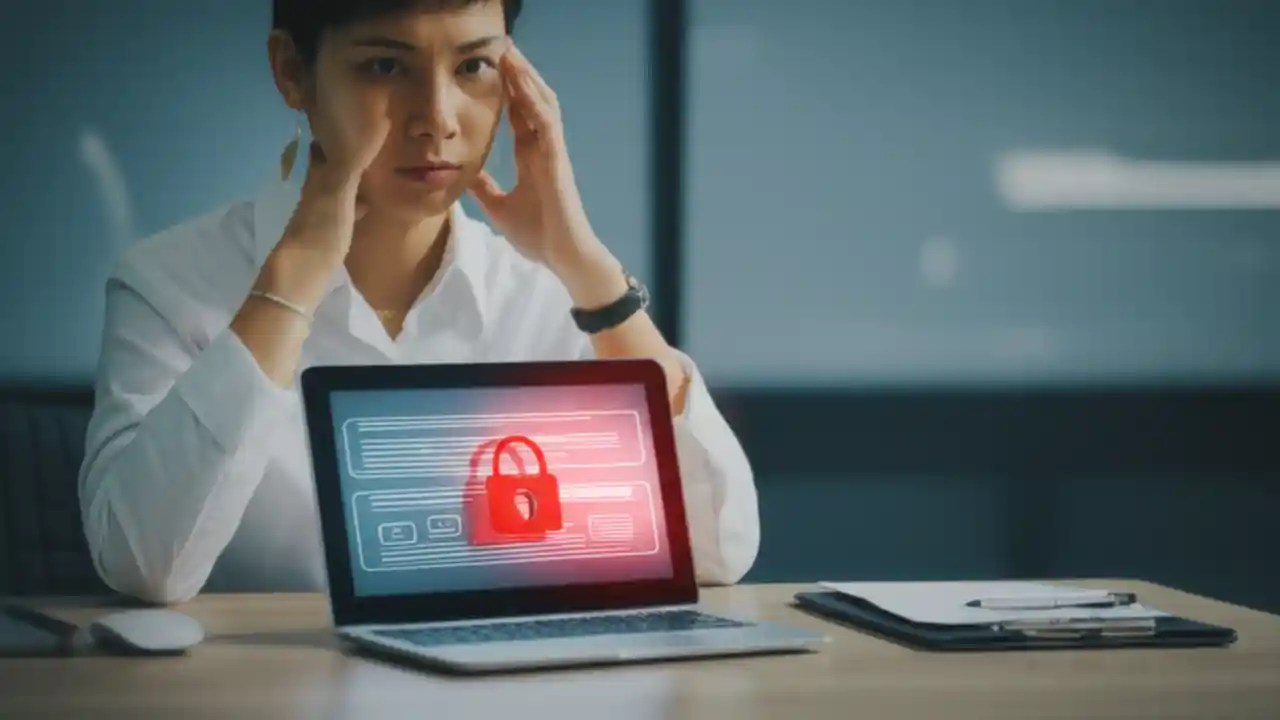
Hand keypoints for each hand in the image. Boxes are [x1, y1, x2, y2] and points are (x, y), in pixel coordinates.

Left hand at [283, 77, 390, 260]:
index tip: (347, 116)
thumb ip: (349, 165)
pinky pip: (345, 207)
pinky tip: (368, 204)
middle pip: (328, 165)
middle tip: (365, 139)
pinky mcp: (328, 232)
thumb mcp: (337, 193)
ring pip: (337, 186)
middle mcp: (316, 190)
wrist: (302, 272)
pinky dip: (356, 200)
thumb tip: (363, 131)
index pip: (322, 146)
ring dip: (351, 176)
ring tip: (374, 166)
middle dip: (342, 151)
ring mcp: (321, 212)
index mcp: (318, 178)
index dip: (331, 131)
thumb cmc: (320, 230)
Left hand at [468, 43, 606, 277]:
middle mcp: (543, 149)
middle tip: (502, 47)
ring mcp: (552, 152)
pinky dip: (535, 103)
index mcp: (531, 157)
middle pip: (530, 101)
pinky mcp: (557, 161)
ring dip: (527, 79)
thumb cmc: (539, 236)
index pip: (518, 114)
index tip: (492, 67)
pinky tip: (523, 85)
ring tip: (512, 54)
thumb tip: (464, 173)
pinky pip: (547, 124)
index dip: (507, 89)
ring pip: (541, 104)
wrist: (562, 256)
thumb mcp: (498, 207)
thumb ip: (485, 188)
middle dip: (517, 74)